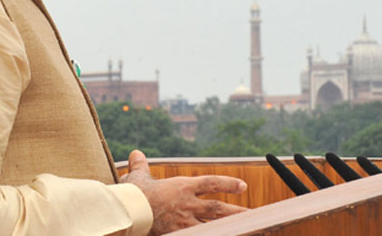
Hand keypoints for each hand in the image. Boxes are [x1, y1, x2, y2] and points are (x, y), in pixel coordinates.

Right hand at [120, 150, 248, 234]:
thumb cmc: (132, 194)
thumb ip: (141, 166)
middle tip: (253, 214)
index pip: (210, 183)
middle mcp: (188, 204)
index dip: (227, 183)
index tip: (242, 186)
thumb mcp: (137, 177)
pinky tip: (223, 235)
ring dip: (230, 228)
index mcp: (182, 187)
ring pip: (213, 226)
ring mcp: (185, 222)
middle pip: (218, 208)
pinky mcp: (178, 234)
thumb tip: (136, 154)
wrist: (128, 212)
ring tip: (245, 230)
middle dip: (237, 211)